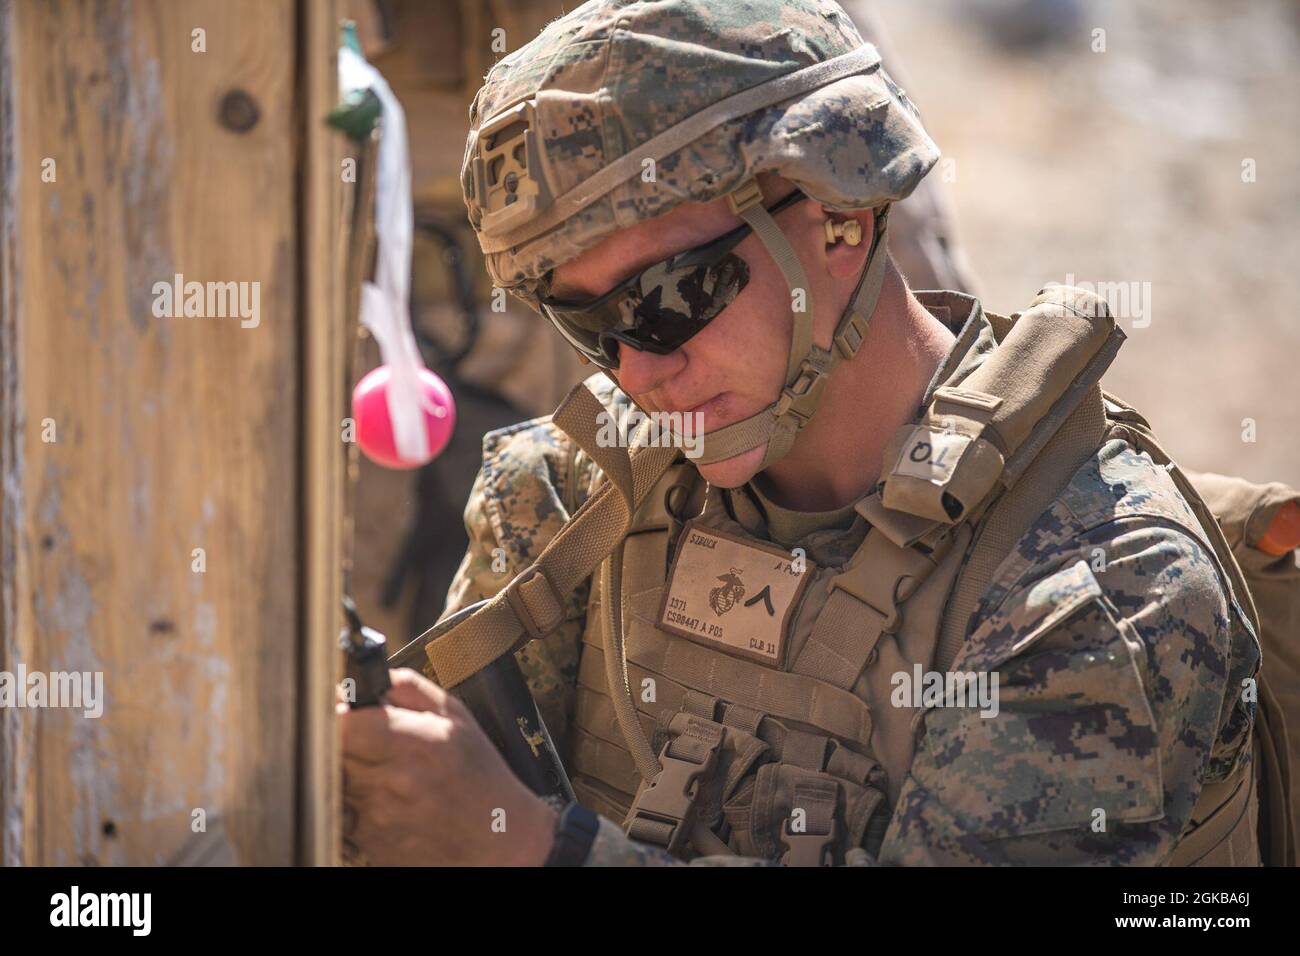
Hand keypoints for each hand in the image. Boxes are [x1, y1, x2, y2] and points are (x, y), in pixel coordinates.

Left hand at [339, 668, 556, 865]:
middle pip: (331, 752)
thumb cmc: (479, 775)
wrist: (497, 838)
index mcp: (415, 743)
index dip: (336, 715)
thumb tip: (364, 678)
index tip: (342, 713)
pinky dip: (356, 804)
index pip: (342, 724)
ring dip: (347, 773)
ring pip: (335, 783)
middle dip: (341, 742)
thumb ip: (407, 688)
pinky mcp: (371, 843)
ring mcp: (379, 817)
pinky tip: (386, 799)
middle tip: (362, 740)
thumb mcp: (455, 717)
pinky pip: (345, 814)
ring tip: (380, 771)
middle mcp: (393, 782)